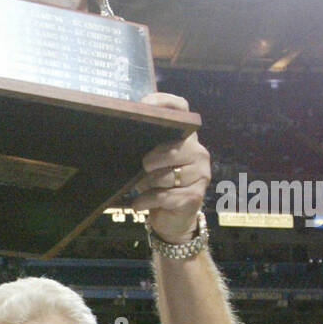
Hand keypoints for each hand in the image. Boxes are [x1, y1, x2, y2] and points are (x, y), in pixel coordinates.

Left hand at [127, 93, 209, 243]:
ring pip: (167, 176)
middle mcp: (198, 153)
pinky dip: (146, 201)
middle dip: (151, 162)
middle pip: (173, 150)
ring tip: (142, 188)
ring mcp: (201, 174)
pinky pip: (164, 196)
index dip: (165, 103)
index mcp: (186, 139)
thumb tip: (121, 129)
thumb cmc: (158, 186)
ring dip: (147, 185)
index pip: (182, 110)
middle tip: (143, 170)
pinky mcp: (195, 196)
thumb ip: (146, 147)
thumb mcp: (151, 164)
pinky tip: (140, 203)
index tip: (144, 105)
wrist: (173, 220)